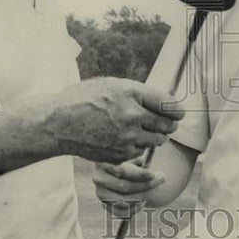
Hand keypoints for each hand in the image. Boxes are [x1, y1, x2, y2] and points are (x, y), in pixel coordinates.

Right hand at [45, 77, 183, 162]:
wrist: (59, 123)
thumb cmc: (85, 99)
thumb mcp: (112, 84)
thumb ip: (139, 92)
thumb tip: (164, 101)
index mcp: (131, 93)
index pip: (168, 104)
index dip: (177, 110)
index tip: (179, 113)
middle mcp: (131, 115)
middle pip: (166, 124)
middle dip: (169, 124)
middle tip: (166, 122)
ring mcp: (126, 137)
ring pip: (157, 141)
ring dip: (156, 136)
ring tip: (145, 130)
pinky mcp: (119, 155)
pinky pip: (140, 152)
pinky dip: (139, 146)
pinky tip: (127, 139)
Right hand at [93, 156, 164, 215]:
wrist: (117, 168)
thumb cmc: (129, 159)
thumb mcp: (133, 156)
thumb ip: (141, 161)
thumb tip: (152, 168)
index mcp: (104, 161)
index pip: (122, 171)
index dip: (140, 174)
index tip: (154, 175)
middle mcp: (99, 178)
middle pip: (124, 187)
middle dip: (145, 185)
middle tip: (162, 179)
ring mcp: (100, 193)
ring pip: (123, 201)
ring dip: (141, 198)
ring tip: (152, 190)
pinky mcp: (104, 204)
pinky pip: (121, 212)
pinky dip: (134, 209)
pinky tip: (143, 202)